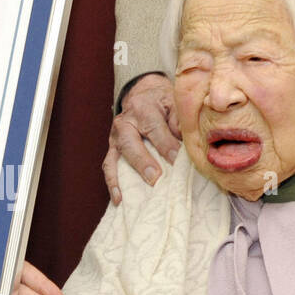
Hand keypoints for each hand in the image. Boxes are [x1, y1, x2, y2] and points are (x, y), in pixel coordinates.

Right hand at [103, 73, 180, 204]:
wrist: (143, 94)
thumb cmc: (162, 102)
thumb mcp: (174, 103)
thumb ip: (179, 121)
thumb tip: (185, 142)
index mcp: (143, 109)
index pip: (155, 129)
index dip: (166, 146)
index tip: (177, 161)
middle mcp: (124, 123)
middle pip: (130, 143)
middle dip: (142, 162)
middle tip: (155, 179)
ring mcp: (115, 137)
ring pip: (115, 158)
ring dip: (121, 178)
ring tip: (130, 196)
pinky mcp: (112, 149)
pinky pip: (109, 166)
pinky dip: (112, 183)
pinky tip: (119, 200)